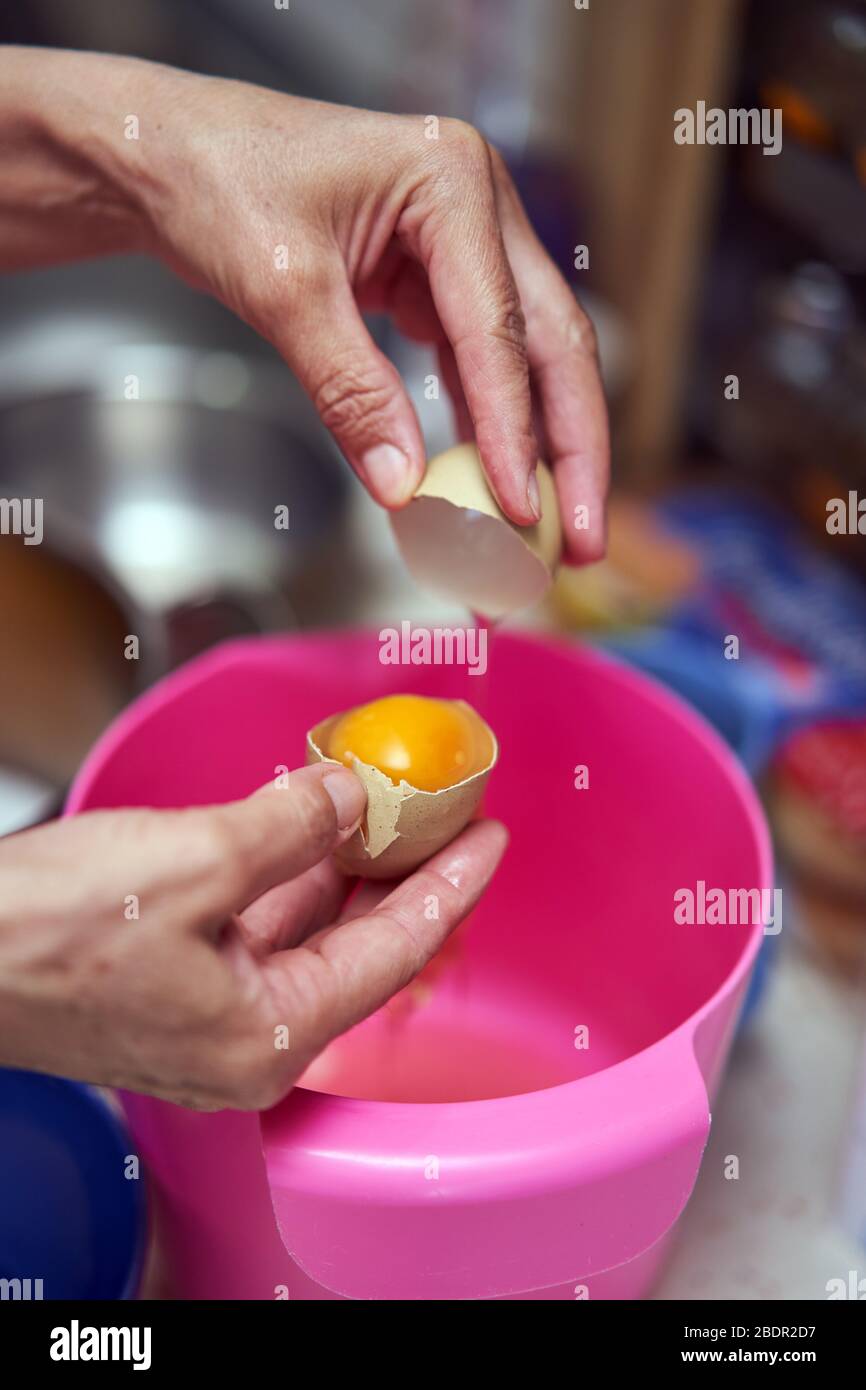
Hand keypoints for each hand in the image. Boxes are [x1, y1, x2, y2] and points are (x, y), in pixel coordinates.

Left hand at [0, 49, 608, 557]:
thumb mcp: (285, 292)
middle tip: (584, 536)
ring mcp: (467, 239)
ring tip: (556, 529)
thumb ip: (349, 391)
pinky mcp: (441, 275)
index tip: (521, 511)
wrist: (173, 156)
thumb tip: (403, 488)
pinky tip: (497, 484)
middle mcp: (479, 203)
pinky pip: (481, 359)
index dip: (514, 431)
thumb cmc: (221, 187)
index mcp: (451, 180)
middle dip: (573, 448)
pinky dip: (490, 423)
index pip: (497, 330)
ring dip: (544, 445)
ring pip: (531, 357)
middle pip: (553, 342)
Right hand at [0, 764, 505, 1109]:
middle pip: (353, 945)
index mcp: (267, 1035)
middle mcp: (245, 1041)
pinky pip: (250, 925)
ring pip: (300, 930)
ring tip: (382, 800)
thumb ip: (290, 826)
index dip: (449, 887)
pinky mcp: (170, 986)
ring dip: (336, 861)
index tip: (490, 839)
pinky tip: (298, 817)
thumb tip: (351, 793)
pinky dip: (279, 869)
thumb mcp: (196, 861)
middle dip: (398, 870)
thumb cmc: (46, 932)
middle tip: (446, 812)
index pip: (393, 952)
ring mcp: (206, 1017)